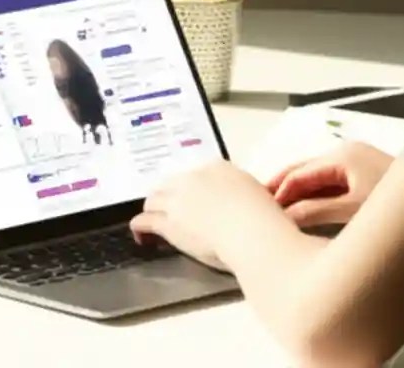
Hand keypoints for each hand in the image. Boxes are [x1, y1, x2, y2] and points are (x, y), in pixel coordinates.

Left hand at [130, 160, 291, 271]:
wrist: (252, 233)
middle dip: (167, 197)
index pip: (194, 175)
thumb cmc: (262, 219)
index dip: (190, 189)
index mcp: (218, 168)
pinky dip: (141, 227)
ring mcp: (177, 199)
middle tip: (169, 210)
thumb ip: (241, 194)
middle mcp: (193, 178)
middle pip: (169, 184)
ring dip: (153, 210)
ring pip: (153, 200)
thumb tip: (239, 203)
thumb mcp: (256, 195)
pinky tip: (142, 235)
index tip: (193, 199)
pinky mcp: (167, 222)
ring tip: (153, 221)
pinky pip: (144, 221)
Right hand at [265, 141, 394, 226]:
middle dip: (282, 189)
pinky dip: (316, 197)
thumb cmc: (401, 203)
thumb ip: (315, 212)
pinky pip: (332, 185)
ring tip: (279, 214)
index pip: (297, 174)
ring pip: (317, 180)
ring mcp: (358, 165)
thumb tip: (284, 217)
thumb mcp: (353, 211)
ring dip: (299, 195)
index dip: (277, 193)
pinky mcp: (367, 177)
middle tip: (258, 208)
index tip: (261, 211)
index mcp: (342, 156)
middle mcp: (347, 154)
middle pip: (304, 172)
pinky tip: (309, 213)